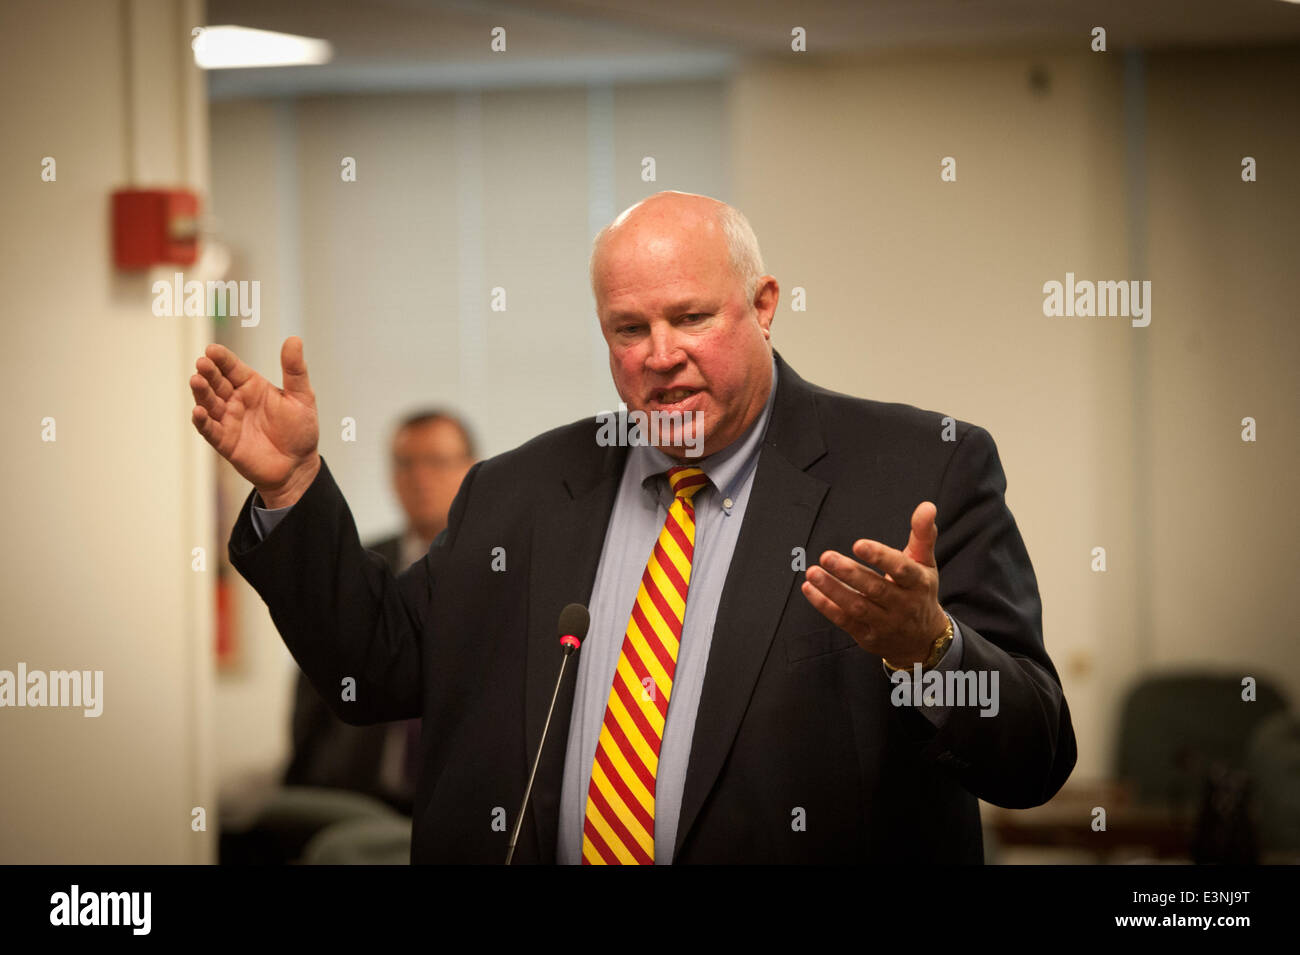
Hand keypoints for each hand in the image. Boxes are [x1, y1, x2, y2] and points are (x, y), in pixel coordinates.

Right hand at [190, 336, 320, 506]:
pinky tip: (198, 411)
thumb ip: (295, 370)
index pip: (233, 367)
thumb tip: (294, 339)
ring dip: (201, 392)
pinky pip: (210, 430)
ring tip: (196, 380)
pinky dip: (203, 421)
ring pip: (209, 403)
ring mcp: (229, 420)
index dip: (222, 358)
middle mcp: (236, 400)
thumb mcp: (302, 397)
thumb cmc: (300, 431)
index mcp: (253, 386)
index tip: (212, 349)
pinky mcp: (225, 442)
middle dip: (208, 372)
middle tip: (202, 362)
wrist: (299, 466)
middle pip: (217, 382)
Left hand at [800, 502, 947, 665]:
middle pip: (875, 588)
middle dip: (849, 573)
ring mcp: (885, 623)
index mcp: (918, 583)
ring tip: (813, 572)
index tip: (858, 544)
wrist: (922, 638)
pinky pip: (844, 620)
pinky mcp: (867, 636)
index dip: (880, 557)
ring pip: (857, 606)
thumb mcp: (925, 563)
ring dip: (832, 589)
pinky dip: (825, 605)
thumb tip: (927, 506)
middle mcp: (903, 605)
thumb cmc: (919, 591)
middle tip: (826, 556)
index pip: (901, 569)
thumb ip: (923, 534)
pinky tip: (810, 589)